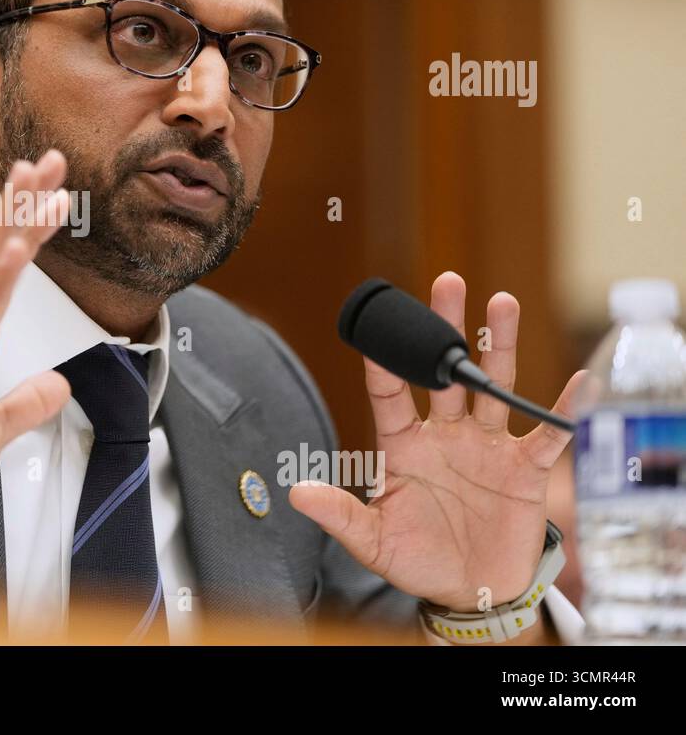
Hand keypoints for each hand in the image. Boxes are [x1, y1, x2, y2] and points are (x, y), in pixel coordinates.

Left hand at [288, 271, 583, 612]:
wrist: (469, 593)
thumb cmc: (417, 560)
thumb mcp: (372, 541)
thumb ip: (339, 515)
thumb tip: (296, 492)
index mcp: (404, 446)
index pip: (389, 393)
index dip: (383, 362)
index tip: (377, 328)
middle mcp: (445, 435)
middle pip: (445, 373)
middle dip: (446, 328)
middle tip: (446, 282)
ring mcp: (486, 446)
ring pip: (492, 386)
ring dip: (498, 346)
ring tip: (500, 301)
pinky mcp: (523, 469)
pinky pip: (546, 435)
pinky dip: (562, 412)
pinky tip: (579, 382)